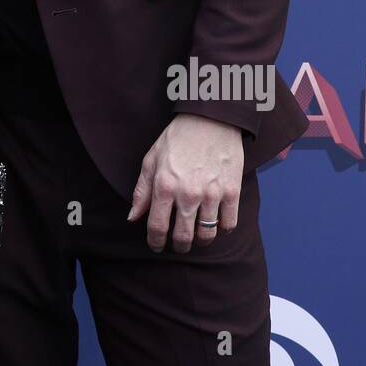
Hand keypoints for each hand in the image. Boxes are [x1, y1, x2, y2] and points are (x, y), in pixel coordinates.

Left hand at [126, 114, 242, 252]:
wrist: (211, 118)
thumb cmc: (178, 138)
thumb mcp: (151, 159)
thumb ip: (142, 191)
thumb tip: (133, 218)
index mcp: (164, 185)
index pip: (157, 227)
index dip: (155, 242)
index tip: (156, 245)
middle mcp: (188, 193)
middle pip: (183, 237)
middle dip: (178, 246)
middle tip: (178, 245)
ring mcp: (212, 194)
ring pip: (207, 236)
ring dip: (200, 241)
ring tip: (197, 236)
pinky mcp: (232, 191)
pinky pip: (229, 224)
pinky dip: (222, 229)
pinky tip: (216, 222)